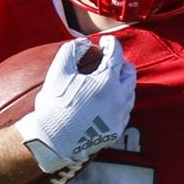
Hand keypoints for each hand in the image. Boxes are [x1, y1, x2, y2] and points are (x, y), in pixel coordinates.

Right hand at [14, 36, 135, 169]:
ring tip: (110, 80)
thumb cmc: (54, 106)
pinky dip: (119, 101)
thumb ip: (72, 50)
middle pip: (129, 72)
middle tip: (109, 60)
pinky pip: (124, 111)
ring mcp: (120, 115)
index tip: (104, 41)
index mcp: (107, 80)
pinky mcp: (116, 130)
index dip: (109, 43)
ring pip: (130, 93)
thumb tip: (84, 43)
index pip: (116, 53)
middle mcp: (119, 97)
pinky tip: (108, 102)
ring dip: (122, 82)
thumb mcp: (58, 72)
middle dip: (120, 62)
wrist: (53, 142)